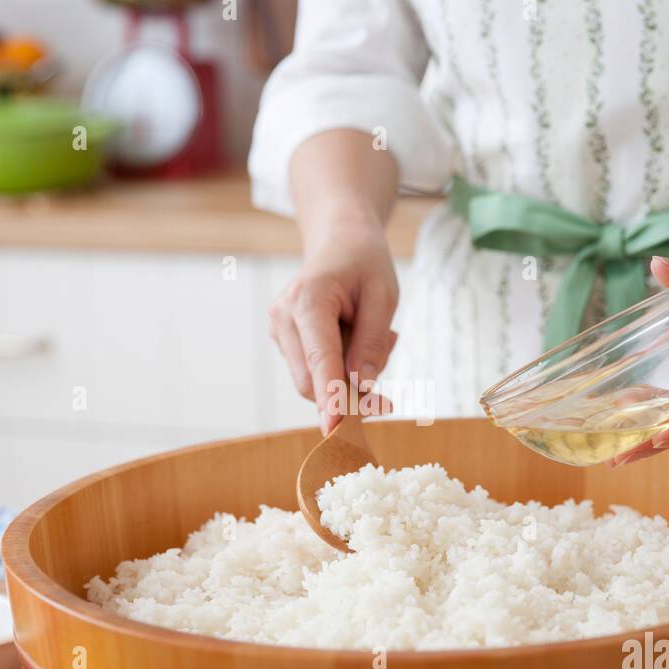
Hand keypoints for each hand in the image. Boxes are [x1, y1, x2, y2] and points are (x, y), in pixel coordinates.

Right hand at [268, 219, 398, 433]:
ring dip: (347, 374)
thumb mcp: (383, 296)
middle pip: (311, 381)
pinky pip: (314, 371)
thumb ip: (372, 342)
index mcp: (307, 300)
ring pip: (313, 381)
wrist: (339, 241)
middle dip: (349, 389)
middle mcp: (283, 318)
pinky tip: (354, 334)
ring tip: (372, 332)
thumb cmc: (364, 264)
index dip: (329, 396)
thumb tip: (361, 385)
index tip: (335, 428)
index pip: (319, 359)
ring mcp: (279, 331)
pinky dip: (339, 366)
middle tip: (389, 368)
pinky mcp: (284, 341)